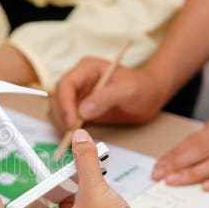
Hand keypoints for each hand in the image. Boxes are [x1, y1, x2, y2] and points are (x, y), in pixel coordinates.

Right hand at [50, 58, 166, 131]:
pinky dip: (67, 131)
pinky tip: (78, 138)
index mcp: (86, 69)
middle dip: (62, 117)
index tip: (73, 123)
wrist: (150, 95)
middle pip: (57, 99)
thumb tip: (83, 112)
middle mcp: (78, 81)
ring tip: (76, 138)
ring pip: (58, 111)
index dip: (65, 104)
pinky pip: (66, 120)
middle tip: (73, 135)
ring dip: (62, 125)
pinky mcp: (80, 110)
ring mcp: (78, 96)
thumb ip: (106, 98)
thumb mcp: (128, 90)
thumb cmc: (143, 86)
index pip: (66, 84)